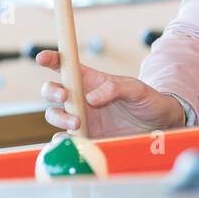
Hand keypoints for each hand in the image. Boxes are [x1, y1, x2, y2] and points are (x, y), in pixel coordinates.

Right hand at [35, 50, 184, 138]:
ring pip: (54, 114)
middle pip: (52, 90)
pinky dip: (62, 140)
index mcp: (91, 80)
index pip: (66, 65)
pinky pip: (64, 138)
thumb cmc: (146, 100)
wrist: (157, 125)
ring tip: (77, 123)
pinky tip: (69, 140)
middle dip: (52, 91)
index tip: (41, 57)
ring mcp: (81, 117)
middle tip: (64, 96)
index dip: (51, 59)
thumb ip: (114, 89)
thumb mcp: (136, 90)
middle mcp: (81, 97)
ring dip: (59, 117)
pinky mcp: (85, 136)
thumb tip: (90, 98)